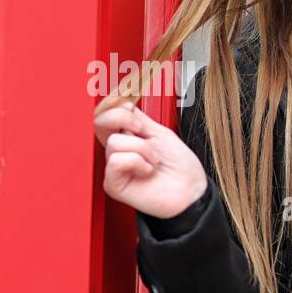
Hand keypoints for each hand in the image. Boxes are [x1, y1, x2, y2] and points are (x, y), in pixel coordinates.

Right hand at [94, 101, 208, 217]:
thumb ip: (138, 118)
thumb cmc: (180, 166)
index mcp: (125, 137)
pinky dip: (138, 162)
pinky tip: (147, 171)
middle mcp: (116, 151)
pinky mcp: (113, 185)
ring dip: (142, 148)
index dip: (113, 105)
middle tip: (144, 132)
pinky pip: (116, 161)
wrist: (191, 189)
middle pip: (100, 122)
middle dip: (125, 120)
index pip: (104, 114)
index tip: (130, 106)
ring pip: (115, 141)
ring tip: (153, 160)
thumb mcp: (159, 132)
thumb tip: (122, 103)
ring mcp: (113, 168)